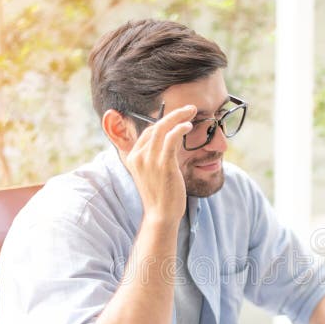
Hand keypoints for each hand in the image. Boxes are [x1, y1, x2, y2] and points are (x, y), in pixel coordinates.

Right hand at [122, 105, 195, 223]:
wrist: (161, 215)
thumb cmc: (160, 196)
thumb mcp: (152, 173)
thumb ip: (155, 158)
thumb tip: (170, 141)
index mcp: (133, 157)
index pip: (148, 132)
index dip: (164, 122)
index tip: (178, 117)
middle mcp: (138, 156)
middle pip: (155, 126)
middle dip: (173, 113)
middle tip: (189, 108)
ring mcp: (149, 160)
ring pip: (163, 128)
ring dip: (179, 116)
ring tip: (192, 111)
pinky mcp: (163, 164)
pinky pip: (171, 138)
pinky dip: (179, 128)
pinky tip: (188, 125)